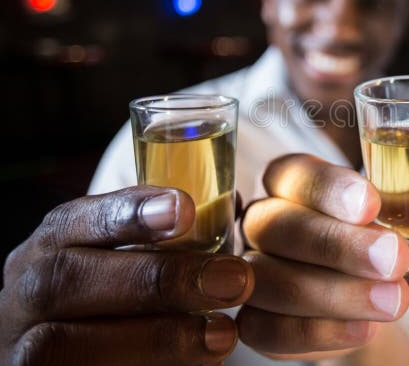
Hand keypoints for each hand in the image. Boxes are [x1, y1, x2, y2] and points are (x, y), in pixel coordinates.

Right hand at [1, 186, 254, 365]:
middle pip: (65, 280)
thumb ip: (165, 243)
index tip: (187, 210)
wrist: (85, 360)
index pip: (72, 221)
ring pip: (63, 343)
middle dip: (157, 278)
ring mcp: (21, 350)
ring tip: (222, 334)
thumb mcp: (126, 267)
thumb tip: (229, 210)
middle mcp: (23, 298)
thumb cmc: (117, 310)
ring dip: (155, 338)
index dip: (125, 213)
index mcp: (45, 252)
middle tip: (234, 280)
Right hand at [238, 153, 408, 360]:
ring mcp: (251, 272)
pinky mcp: (255, 321)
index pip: (296, 173)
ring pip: (274, 280)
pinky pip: (270, 330)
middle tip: (395, 260)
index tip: (373, 204)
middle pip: (281, 226)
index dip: (330, 188)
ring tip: (395, 301)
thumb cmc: (376, 239)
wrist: (360, 296)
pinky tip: (365, 329)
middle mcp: (262, 221)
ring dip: (337, 293)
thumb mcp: (407, 216)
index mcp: (292, 181)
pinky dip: (319, 332)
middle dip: (340, 246)